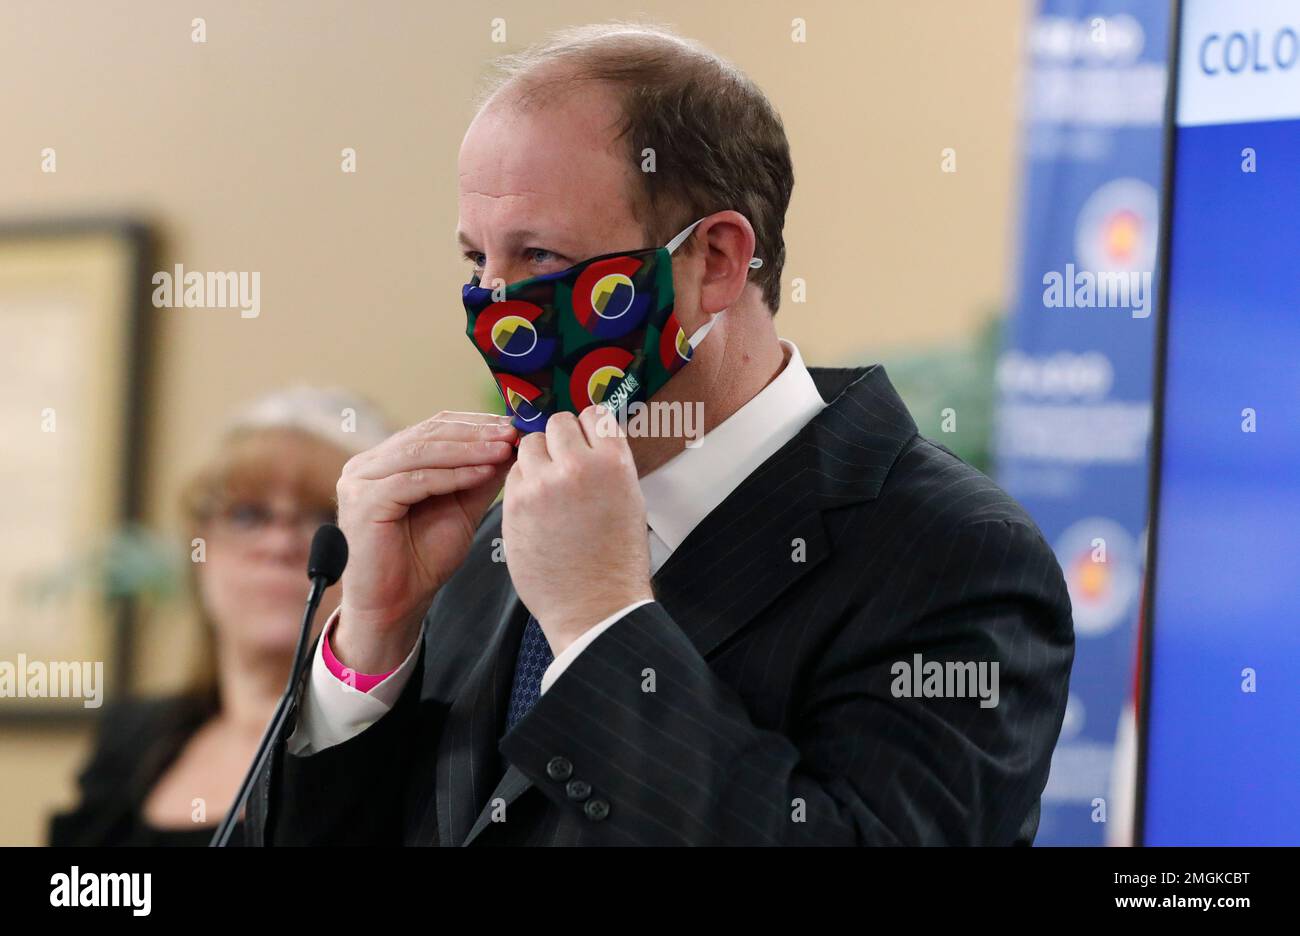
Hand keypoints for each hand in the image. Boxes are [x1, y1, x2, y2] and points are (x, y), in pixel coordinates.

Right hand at [333, 411, 516, 671]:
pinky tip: (482, 473)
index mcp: (385, 460)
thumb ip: (479, 476)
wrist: (396, 605)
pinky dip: (452, 475)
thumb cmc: (423, 560)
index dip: (473, 423)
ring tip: (503, 449)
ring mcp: (360, 480)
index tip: (511, 426)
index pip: (432, 427)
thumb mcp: (461, 509)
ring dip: (468, 449)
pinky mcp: (363, 501)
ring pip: (422, 452)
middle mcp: (367, 465)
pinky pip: (415, 480)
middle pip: (427, 434)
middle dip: (475, 433)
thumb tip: (510, 445)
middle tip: (511, 433)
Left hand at [502, 406, 652, 656]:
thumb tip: (589, 438)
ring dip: (538, 459)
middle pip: (557, 424)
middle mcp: (576, 467)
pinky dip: (523, 484)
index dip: (588, 428)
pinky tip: (536, 507)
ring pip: (529, 446)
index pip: (593, 415)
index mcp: (613, 463)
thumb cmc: (616, 560)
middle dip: (560, 440)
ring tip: (549, 488)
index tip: (585, 439)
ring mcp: (542, 486)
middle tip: (565, 465)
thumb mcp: (629, 500)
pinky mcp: (515, 505)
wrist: (594, 607)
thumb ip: (607, 464)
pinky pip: (514, 475)